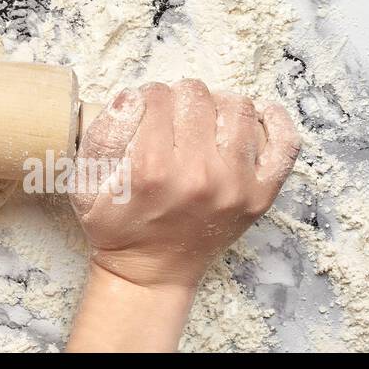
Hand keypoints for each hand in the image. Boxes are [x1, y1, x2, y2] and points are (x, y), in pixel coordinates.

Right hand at [72, 80, 299, 290]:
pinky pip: (285, 145)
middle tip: (171, 116)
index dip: (146, 96)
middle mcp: (198, 175)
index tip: (144, 111)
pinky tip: (256, 115)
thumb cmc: (117, 225)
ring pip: (238, 108)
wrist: (151, 272)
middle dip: (178, 97)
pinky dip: (275, 121)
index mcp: (151, 169)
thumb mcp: (84, 183)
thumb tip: (131, 96)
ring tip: (204, 119)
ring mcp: (235, 185)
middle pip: (195, 96)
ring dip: (218, 104)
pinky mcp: (260, 196)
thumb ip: (101, 136)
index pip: (156, 96)